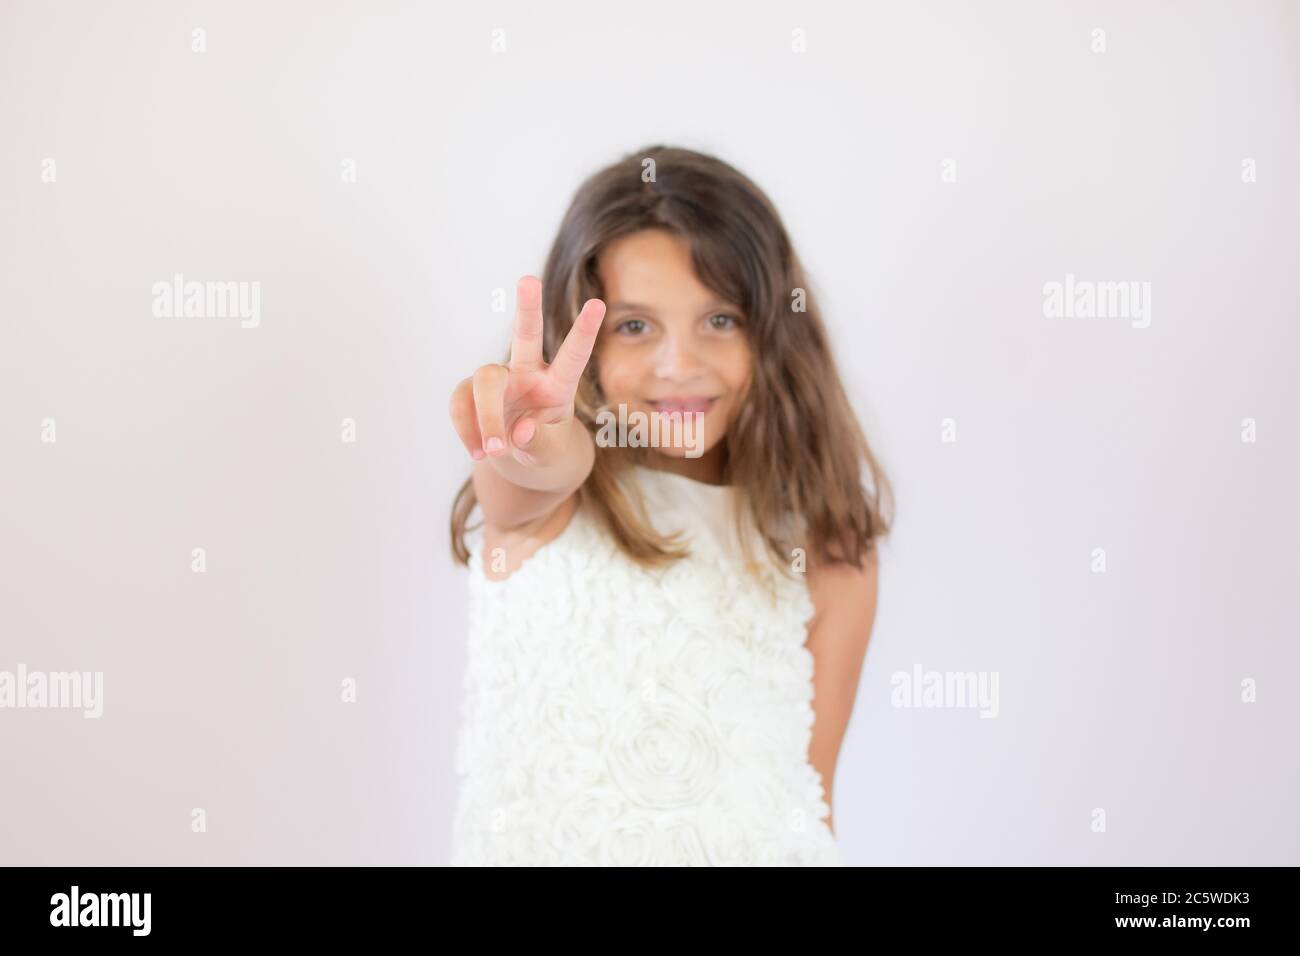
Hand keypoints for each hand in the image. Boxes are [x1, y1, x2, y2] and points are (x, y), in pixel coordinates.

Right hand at [449, 275, 605, 466]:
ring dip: (487, 417)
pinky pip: (461, 403)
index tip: (598, 303)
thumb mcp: (551, 454)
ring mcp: (498, 381)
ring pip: (485, 381)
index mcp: (558, 385)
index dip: (584, 331)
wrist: (520, 460)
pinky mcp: (470, 392)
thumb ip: (540, 444)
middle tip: (529, 280)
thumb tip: (519, 431)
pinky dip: (467, 431)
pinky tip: (478, 452)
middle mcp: (527, 373)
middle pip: (526, 335)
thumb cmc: (545, 449)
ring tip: (495, 450)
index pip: (573, 356)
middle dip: (528, 308)